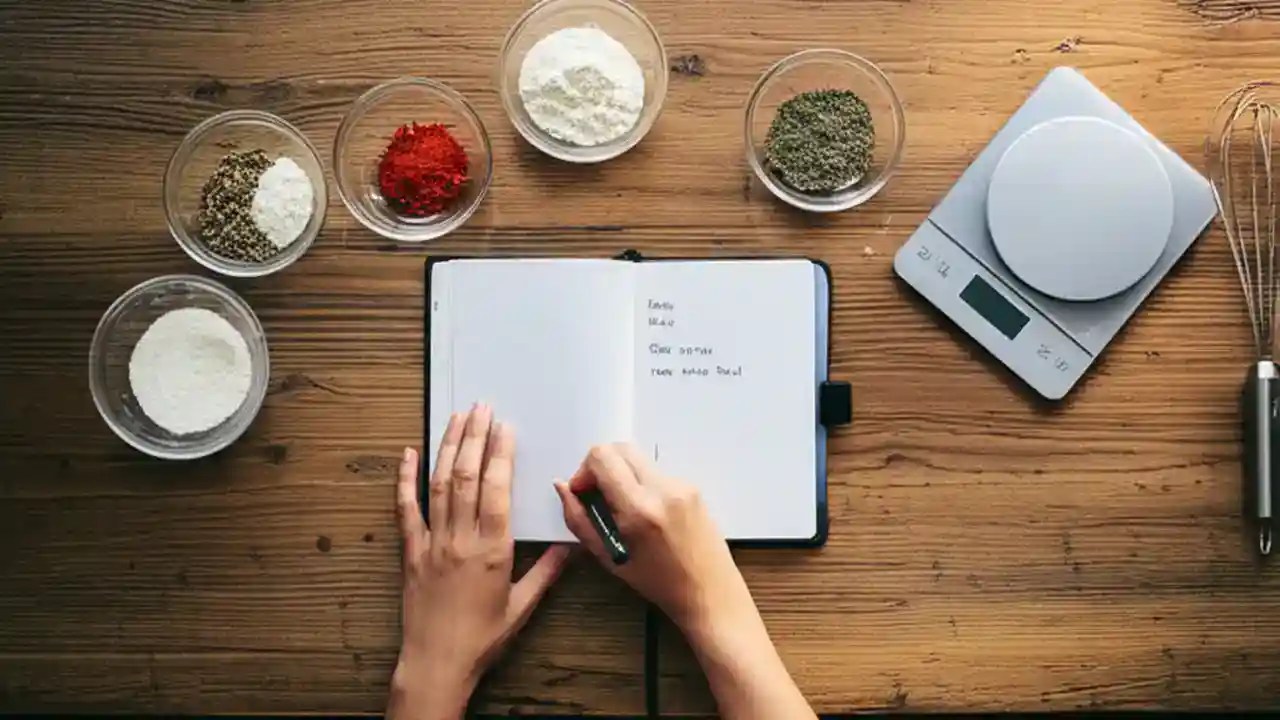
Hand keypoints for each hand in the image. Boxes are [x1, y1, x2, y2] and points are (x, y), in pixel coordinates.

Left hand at [390, 405, 571, 719]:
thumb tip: (569, 545)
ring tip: (456, 418)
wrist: (437, 662)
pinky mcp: (411, 551)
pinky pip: (406, 508)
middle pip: (467, 476)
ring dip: (448, 446)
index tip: (505, 428)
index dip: (500, 453)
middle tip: (482, 408)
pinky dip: (406, 478)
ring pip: (439, 483)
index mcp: (491, 549)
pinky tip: (409, 453)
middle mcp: (460, 539)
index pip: (496, 489)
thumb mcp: (522, 606)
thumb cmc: (481, 639)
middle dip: (475, 437)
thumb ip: (546, 571)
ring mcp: (432, 542)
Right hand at [556, 443, 816, 719]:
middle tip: (598, 496)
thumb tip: (562, 488)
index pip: (602, 457)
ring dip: (622, 476)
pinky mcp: (693, 487)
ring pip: (639, 460)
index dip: (584, 471)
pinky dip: (643, 485)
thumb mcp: (609, 558)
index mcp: (640, 508)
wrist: (709, 593)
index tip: (583, 493)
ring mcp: (682, 485)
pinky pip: (657, 473)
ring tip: (624, 512)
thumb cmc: (659, 584)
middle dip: (601, 467)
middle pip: (620, 448)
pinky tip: (647, 516)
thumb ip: (580, 520)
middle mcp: (664, 489)